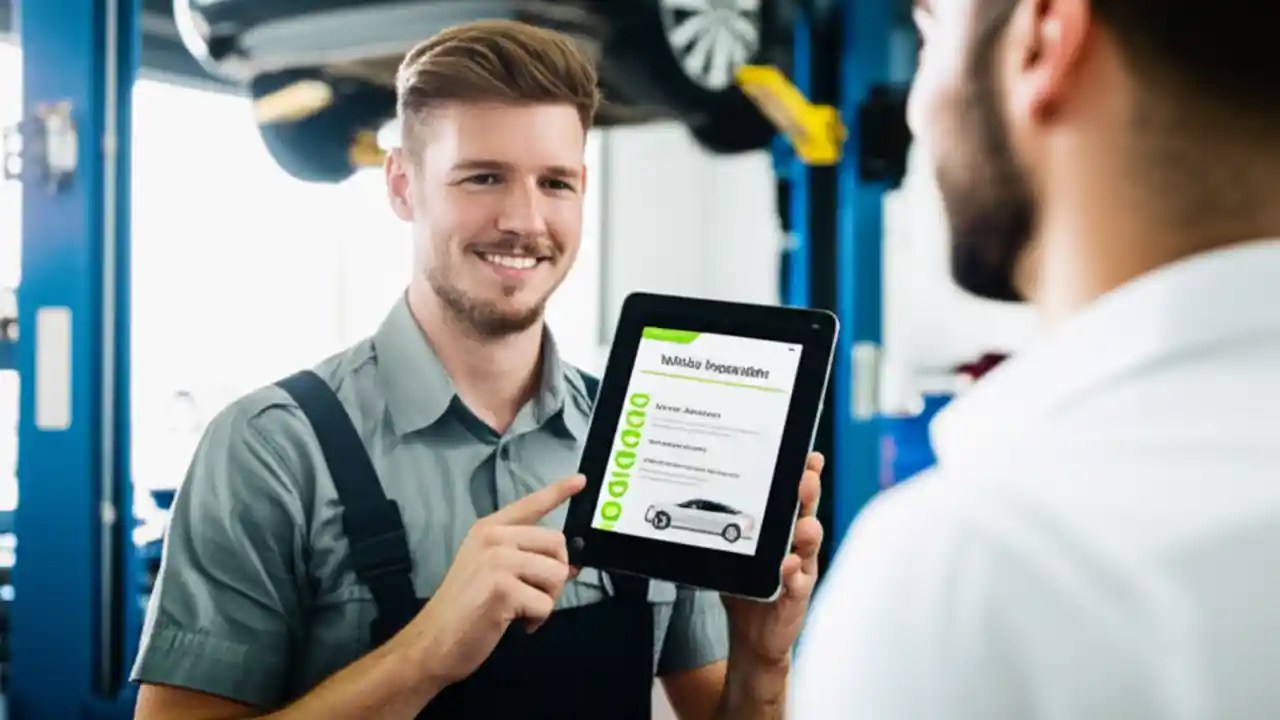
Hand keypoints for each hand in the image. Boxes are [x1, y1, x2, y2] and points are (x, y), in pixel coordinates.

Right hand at [401, 474, 585, 686]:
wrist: (433, 642)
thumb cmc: (463, 609)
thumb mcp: (489, 570)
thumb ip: (524, 558)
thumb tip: (568, 565)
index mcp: (489, 529)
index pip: (530, 504)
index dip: (559, 491)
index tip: (581, 480)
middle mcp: (493, 538)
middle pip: (556, 543)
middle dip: (555, 574)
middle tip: (533, 595)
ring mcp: (497, 561)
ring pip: (556, 574)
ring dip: (547, 600)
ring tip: (521, 610)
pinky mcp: (503, 589)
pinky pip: (545, 604)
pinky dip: (537, 620)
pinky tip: (515, 623)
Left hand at [722, 452, 824, 667]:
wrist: (754, 632)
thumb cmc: (747, 585)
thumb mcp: (736, 551)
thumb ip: (728, 528)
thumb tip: (700, 494)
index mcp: (782, 529)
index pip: (795, 498)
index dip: (805, 476)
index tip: (809, 456)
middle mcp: (796, 545)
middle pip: (806, 513)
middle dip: (808, 494)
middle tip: (806, 478)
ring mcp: (801, 569)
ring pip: (809, 547)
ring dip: (807, 533)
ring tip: (803, 525)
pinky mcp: (796, 596)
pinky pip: (798, 584)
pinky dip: (794, 575)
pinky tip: (789, 567)